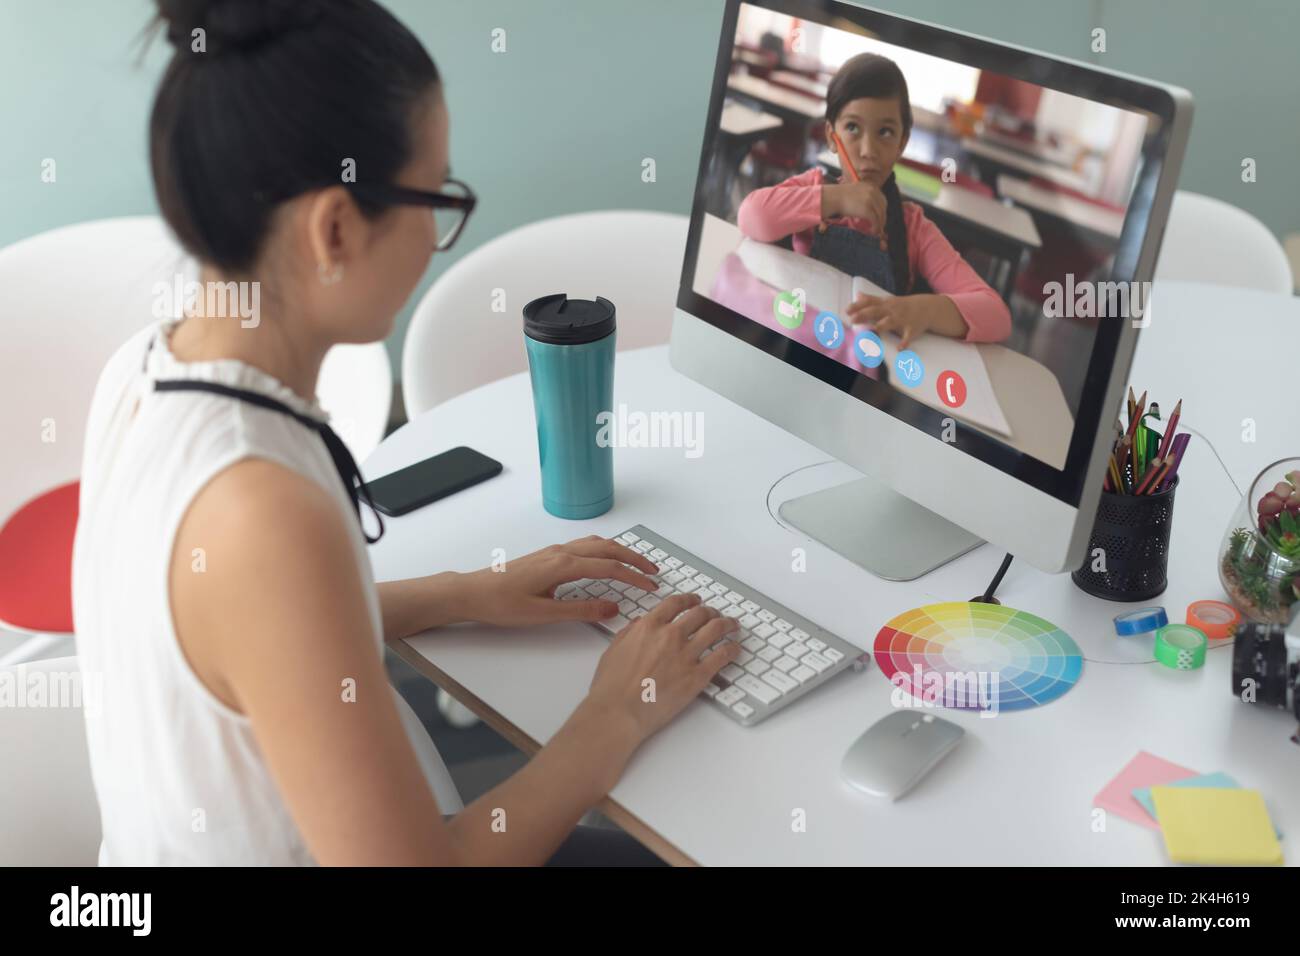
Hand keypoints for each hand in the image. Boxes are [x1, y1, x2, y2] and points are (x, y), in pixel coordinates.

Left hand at [458, 535, 659, 627]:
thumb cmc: (501, 604)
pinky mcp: (548, 555)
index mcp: (563, 566)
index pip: (609, 567)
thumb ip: (581, 610)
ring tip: (636, 564)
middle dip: (634, 558)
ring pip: (596, 544)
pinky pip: (584, 545)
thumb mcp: (543, 614)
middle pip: (607, 549)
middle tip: (654, 571)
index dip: (634, 576)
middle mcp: (561, 553)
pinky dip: (603, 550)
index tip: (651, 586)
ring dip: (619, 551)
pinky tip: (605, 560)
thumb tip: (612, 608)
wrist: (472, 592)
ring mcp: (554, 551)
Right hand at [586, 593, 739, 742]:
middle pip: (700, 613)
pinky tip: (735, 648)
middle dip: (710, 611)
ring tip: (732, 625)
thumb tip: (638, 624)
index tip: (695, 600)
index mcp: (649, 627)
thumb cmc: (611, 688)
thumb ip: (629, 633)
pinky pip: (723, 656)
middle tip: (715, 614)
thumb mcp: (614, 650)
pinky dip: (732, 649)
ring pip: (716, 629)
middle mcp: (670, 636)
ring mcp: (686, 655)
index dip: (689, 599)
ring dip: (727, 624)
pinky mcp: (698, 676)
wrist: (619, 712)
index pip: (676, 603)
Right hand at [822, 181, 888, 240]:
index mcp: (871, 186)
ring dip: (880, 224)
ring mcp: (871, 201)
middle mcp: (873, 192)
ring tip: (877, 231)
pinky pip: (875, 220)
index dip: (882, 209)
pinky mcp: (867, 210)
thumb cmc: (840, 196)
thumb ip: (865, 196)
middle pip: (883, 207)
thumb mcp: (856, 191)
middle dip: (883, 217)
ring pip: (880, 215)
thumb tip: (870, 208)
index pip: (882, 199)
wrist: (832, 197)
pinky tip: (873, 231)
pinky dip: (876, 227)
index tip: (881, 216)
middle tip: (880, 226)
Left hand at [846, 292, 965, 348]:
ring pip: (891, 322)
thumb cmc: (903, 305)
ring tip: (875, 329)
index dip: (858, 306)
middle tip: (853, 319)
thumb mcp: (888, 300)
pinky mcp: (912, 329)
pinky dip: (905, 342)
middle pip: (876, 311)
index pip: (869, 303)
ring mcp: (902, 319)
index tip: (847, 310)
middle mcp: (892, 310)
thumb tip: (857, 294)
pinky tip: (900, 348)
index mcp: (885, 304)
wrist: (927, 308)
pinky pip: (908, 336)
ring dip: (883, 325)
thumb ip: (871, 299)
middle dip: (864, 314)